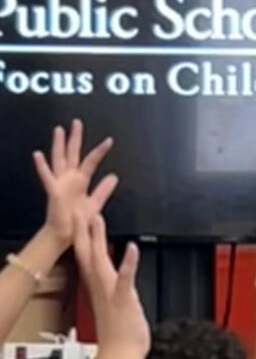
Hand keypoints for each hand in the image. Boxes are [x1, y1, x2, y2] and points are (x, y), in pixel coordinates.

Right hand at [35, 121, 116, 246]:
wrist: (66, 235)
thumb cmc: (78, 221)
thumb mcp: (96, 203)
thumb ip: (103, 190)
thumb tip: (114, 177)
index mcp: (80, 181)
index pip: (91, 162)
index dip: (100, 151)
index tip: (109, 140)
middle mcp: (69, 179)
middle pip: (72, 154)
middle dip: (75, 138)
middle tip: (77, 122)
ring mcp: (60, 184)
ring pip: (59, 160)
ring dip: (59, 145)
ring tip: (59, 130)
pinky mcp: (54, 192)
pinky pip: (47, 177)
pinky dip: (42, 166)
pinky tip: (38, 154)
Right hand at [73, 211, 147, 355]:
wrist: (121, 354)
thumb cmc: (119, 334)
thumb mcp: (113, 304)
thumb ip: (112, 288)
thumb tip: (113, 278)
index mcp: (99, 287)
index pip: (86, 256)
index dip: (82, 236)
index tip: (79, 216)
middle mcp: (101, 287)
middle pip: (88, 253)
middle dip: (84, 230)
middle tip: (80, 207)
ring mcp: (111, 292)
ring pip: (101, 261)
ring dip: (99, 239)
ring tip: (98, 218)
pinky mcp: (124, 300)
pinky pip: (125, 278)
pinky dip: (128, 263)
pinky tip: (132, 248)